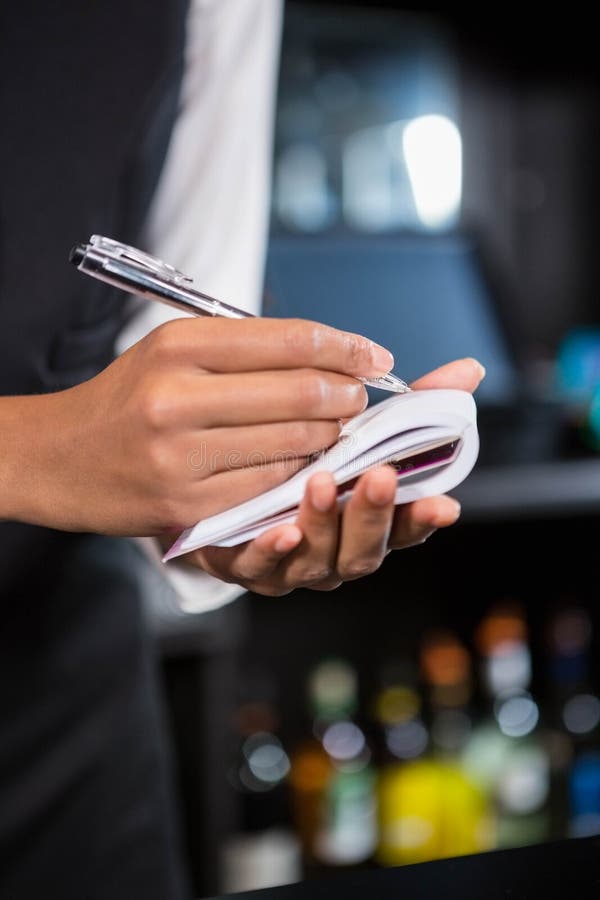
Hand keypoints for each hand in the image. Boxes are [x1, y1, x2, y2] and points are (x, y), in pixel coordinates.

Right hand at [0, 318, 393, 533]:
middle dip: (348, 396)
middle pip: (303, 392)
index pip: (292, 340)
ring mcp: (181, 455)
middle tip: (360, 399)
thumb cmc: (129, 399)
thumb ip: (246, 350)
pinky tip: (304, 466)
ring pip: (294, 443)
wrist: (60, 457)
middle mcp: (178, 396)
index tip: (376, 357)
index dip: (346, 348)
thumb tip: (333, 355)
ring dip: (331, 438)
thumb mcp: (173, 351)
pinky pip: (270, 486)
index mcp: (180, 345)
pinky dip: (299, 475)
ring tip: (337, 431)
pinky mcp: (186, 504)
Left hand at [185, 358, 484, 595]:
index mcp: (366, 522)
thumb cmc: (304, 461)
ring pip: (316, 558)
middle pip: (364, 550)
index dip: (424, 517)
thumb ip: (413, 409)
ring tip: (320, 484)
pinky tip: (280, 529)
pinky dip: (271, 551)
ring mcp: (292, 563)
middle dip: (373, 514)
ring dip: (323, 522)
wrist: (224, 491)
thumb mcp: (358, 432)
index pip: (405, 526)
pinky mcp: (247, 564)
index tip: (443, 504)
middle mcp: (335, 551)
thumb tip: (469, 370)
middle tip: (378, 477)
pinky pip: (260, 565)